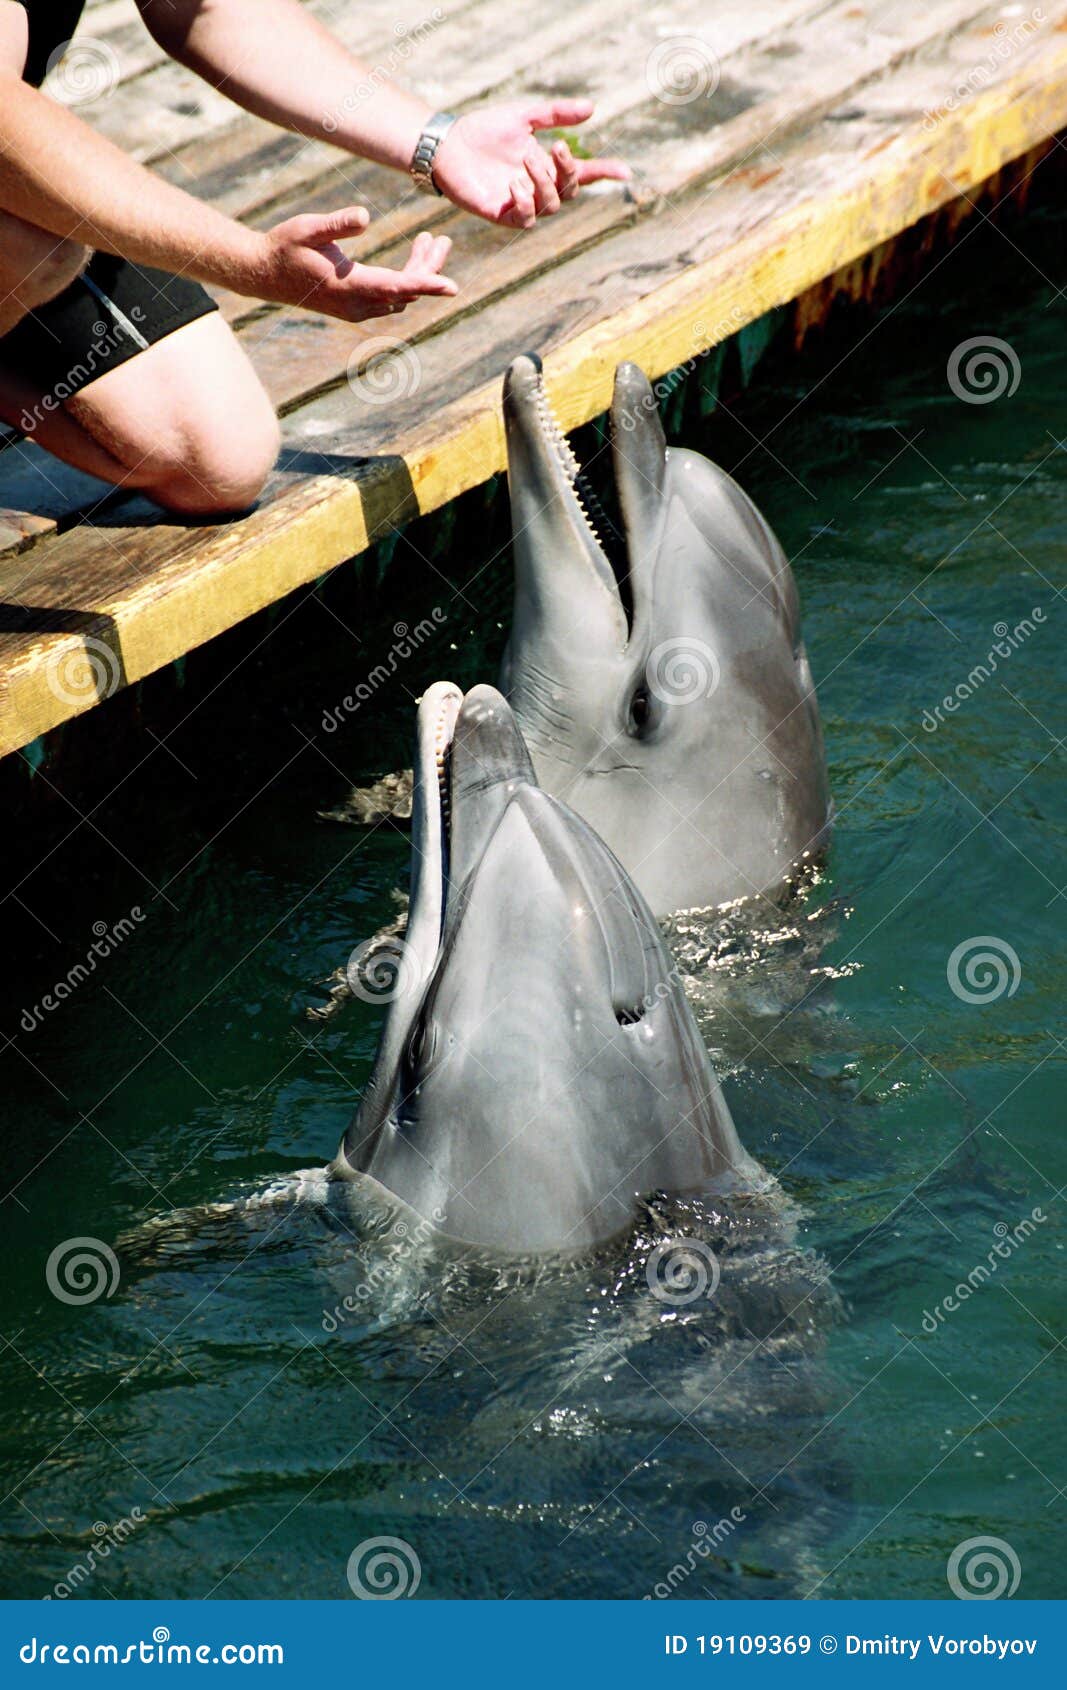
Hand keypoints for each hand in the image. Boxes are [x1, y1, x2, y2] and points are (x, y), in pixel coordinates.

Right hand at [256, 208, 455, 320]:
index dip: (427, 284)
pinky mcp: (355, 308)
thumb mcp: (308, 228)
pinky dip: (406, 281)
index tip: (453, 287)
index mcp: (349, 286)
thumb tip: (366, 217)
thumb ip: (338, 223)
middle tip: (444, 240)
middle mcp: (356, 305)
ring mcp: (356, 310)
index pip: (398, 287)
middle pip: (406, 292)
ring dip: (419, 273)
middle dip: (429, 268)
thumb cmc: (285, 246)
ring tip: (431, 242)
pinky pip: (391, 299)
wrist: (264, 274)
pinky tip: (414, 259)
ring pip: (401, 297)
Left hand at [431, 100, 629, 228]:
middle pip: (570, 190)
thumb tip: (592, 108)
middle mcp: (539, 187)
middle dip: (568, 170)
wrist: (449, 144)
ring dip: (545, 182)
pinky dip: (526, 201)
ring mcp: (523, 204)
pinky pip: (528, 219)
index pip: (583, 173)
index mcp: (547, 165)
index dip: (605, 173)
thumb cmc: (484, 131)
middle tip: (555, 146)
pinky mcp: (504, 215)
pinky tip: (514, 182)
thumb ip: (556, 114)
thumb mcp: (524, 116)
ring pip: (552, 206)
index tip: (626, 171)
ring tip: (527, 160)